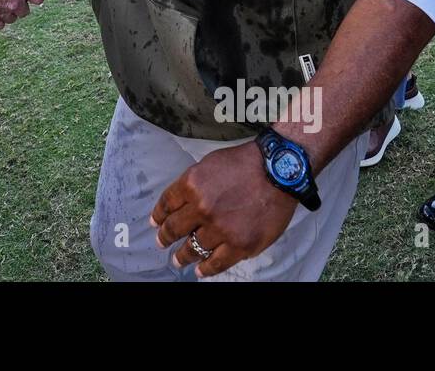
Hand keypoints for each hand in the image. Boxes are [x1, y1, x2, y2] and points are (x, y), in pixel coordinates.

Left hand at [149, 141, 297, 277]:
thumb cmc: (246, 163)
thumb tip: (182, 201)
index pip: (167, 204)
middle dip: (165, 237)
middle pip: (175, 228)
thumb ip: (193, 184)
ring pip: (193, 248)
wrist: (279, 171)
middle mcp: (202, 208)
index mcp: (191, 185)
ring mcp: (220, 228)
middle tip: (161, 243)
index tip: (155, 223)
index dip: (159, 216)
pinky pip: (217, 263)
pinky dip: (206, 269)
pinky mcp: (240, 244)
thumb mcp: (209, 164)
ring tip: (178, 260)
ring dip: (183, 256)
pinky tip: (199, 270)